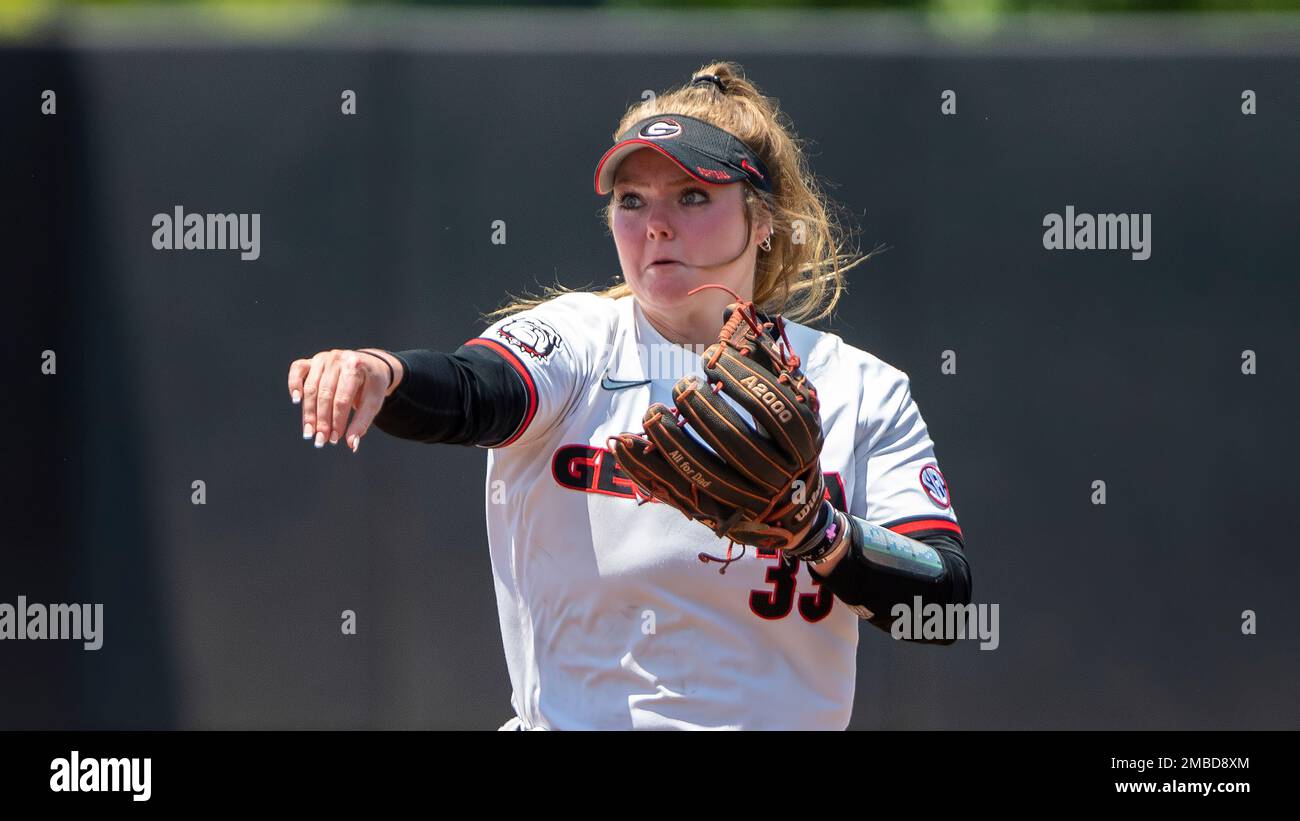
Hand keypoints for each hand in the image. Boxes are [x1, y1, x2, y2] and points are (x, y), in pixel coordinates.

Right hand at [287, 348, 398, 451]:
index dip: (338, 420)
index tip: (335, 439)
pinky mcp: (312, 360)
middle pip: (325, 395)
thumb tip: (352, 445)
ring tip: (309, 432)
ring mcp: (323, 358)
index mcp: (356, 366)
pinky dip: (294, 384)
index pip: (342, 399)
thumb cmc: (371, 385)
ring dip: (308, 412)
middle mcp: (337, 359)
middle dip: (322, 421)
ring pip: (311, 388)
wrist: (370, 364)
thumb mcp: (374, 402)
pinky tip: (296, 401)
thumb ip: (363, 422)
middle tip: (320, 441)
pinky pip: (297, 369)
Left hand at [608, 287, 827, 555]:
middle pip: (738, 444)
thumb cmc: (789, 440)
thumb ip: (765, 355)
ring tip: (651, 413)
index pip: (774, 409)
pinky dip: (646, 470)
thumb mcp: (791, 397)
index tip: (711, 354)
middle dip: (705, 411)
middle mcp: (779, 477)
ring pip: (707, 475)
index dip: (741, 378)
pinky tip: (624, 444)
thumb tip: (735, 310)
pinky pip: (676, 494)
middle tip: (682, 385)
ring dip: (673, 443)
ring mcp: (747, 502)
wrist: (795, 513)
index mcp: (803, 443)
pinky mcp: (716, 517)